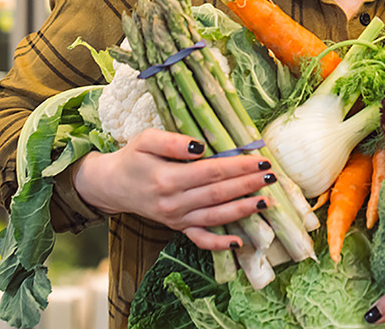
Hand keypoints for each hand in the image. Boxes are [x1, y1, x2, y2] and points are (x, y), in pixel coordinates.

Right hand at [73, 128, 276, 249]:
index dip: (238, 167)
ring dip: (243, 210)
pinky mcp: (177, 227)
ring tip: (267, 201)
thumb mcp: (146, 140)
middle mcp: (173, 203)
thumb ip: (172, 141)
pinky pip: (200, 239)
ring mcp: (176, 218)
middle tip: (272, 175)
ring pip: (215, 217)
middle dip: (248, 185)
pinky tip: (240, 242)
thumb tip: (201, 146)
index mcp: (167, 179)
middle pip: (218, 194)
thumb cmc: (133, 158)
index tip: (260, 160)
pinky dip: (219, 244)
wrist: (113, 185)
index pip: (211, 172)